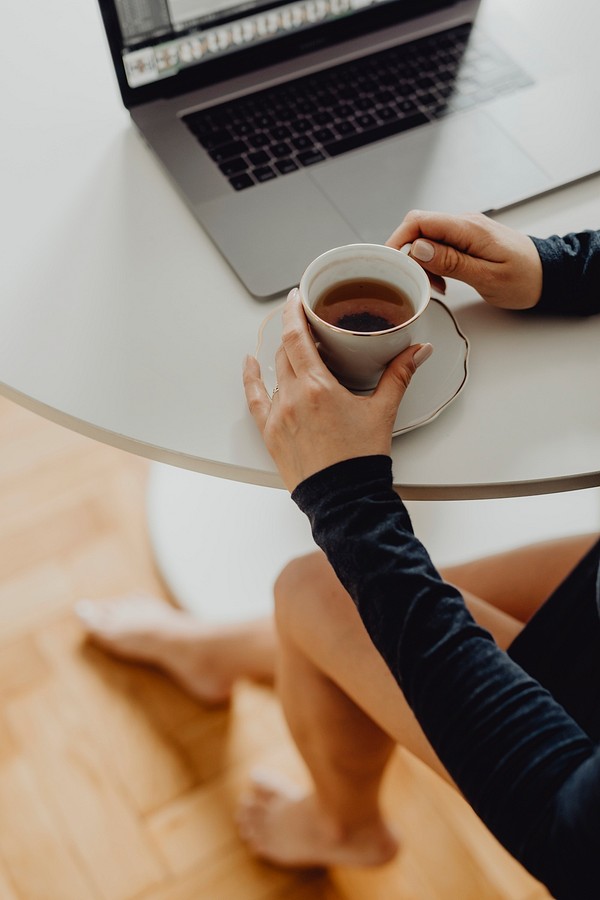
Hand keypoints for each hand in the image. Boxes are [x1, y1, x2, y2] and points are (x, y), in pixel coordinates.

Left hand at [243, 290, 432, 491]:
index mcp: (318, 387)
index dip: (293, 311)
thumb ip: (399, 375)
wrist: (344, 499)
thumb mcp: (383, 412)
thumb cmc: (361, 460)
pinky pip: (254, 398)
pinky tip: (251, 364)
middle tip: (305, 320)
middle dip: (294, 332)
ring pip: (274, 372)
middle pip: (286, 351)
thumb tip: (418, 351)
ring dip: (283, 355)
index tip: (296, 296)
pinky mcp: (270, 433)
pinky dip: (251, 378)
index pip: (296, 336)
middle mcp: (292, 398)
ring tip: (293, 344)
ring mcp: (278, 416)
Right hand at [387, 210, 542, 309]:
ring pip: (426, 239)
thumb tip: (418, 248)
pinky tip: (443, 282)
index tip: (390, 263)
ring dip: (421, 264)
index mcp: (467, 228)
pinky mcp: (465, 240)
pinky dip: (433, 264)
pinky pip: (438, 246)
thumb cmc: (524, 278)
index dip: (398, 239)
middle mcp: (463, 224)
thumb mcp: (487, 276)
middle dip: (408, 255)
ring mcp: (464, 231)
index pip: (419, 221)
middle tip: (416, 282)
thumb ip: (451, 262)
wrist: (548, 275)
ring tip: (436, 287)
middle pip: (417, 229)